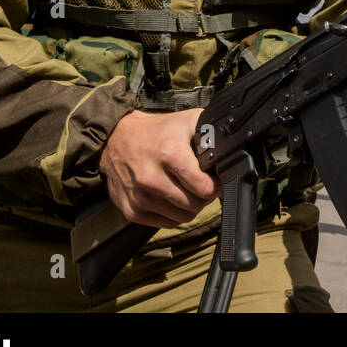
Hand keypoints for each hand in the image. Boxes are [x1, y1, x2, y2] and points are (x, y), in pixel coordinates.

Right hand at [99, 109, 217, 227]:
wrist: (115, 139)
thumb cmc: (158, 131)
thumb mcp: (187, 122)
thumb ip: (211, 135)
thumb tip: (230, 151)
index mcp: (170, 154)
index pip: (205, 188)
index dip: (216, 186)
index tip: (214, 180)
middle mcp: (151, 177)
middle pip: (195, 205)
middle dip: (204, 197)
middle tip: (201, 185)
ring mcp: (139, 196)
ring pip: (182, 217)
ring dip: (189, 207)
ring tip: (186, 190)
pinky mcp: (131, 210)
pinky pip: (166, 224)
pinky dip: (173, 214)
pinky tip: (171, 198)